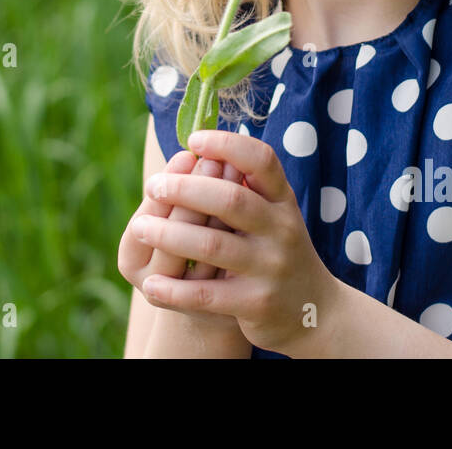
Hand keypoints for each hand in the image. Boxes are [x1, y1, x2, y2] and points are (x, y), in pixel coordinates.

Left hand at [129, 130, 338, 354]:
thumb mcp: (270, 214)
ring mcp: (271, 267)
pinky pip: (208, 294)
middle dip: (185, 190)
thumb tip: (191, 154)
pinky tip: (152, 284)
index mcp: (282, 199)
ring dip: (169, 235)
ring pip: (212, 245)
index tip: (193, 139)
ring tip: (139, 229)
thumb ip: (240, 187)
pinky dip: (176, 289)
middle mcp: (281, 229)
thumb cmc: (274, 250)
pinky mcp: (257, 303)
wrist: (312, 311)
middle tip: (153, 185)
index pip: (261, 160)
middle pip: (230, 200)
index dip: (227, 145)